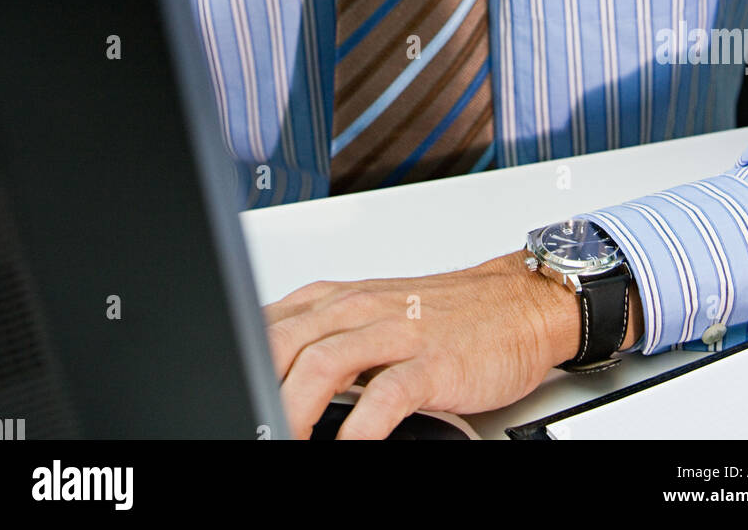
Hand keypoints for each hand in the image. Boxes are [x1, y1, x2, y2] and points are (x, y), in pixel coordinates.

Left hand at [263, 249, 583, 439]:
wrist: (517, 304)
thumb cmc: (445, 315)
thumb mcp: (370, 313)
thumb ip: (321, 335)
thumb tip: (270, 370)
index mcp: (337, 298)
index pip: (266, 325)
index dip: (240, 362)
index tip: (230, 397)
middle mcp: (358, 309)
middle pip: (283, 346)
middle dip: (259, 392)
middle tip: (253, 427)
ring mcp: (395, 333)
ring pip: (322, 366)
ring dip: (294, 413)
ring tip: (285, 443)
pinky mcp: (431, 363)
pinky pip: (384, 397)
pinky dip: (357, 430)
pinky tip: (347, 449)